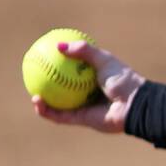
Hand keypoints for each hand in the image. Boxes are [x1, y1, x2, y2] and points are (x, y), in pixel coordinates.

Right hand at [30, 40, 146, 133]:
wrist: (134, 105)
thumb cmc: (123, 80)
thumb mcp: (104, 60)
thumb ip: (84, 51)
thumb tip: (58, 45)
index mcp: (94, 76)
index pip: (74, 67)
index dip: (60, 62)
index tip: (44, 54)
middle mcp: (87, 91)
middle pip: (63, 86)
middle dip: (47, 82)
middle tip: (32, 73)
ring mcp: (83, 105)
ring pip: (57, 103)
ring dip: (43, 98)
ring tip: (31, 89)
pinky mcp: (81, 119)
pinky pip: (59, 115)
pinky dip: (46, 109)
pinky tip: (37, 100)